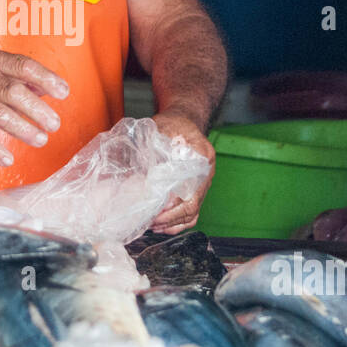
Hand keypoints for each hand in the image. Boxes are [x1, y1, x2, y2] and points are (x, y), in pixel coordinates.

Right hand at [0, 48, 68, 165]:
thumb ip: (16, 73)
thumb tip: (46, 88)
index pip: (24, 67)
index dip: (46, 79)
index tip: (64, 92)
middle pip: (14, 93)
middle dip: (38, 110)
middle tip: (54, 124)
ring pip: (0, 115)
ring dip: (23, 130)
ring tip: (40, 139)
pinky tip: (7, 159)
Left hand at [149, 111, 215, 234]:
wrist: (184, 120)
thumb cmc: (174, 123)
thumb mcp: (163, 128)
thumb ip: (154, 146)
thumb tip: (140, 168)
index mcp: (202, 159)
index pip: (193, 192)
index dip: (175, 207)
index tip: (157, 212)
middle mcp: (206, 175)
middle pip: (193, 207)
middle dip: (170, 219)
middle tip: (150, 222)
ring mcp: (202, 184)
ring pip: (193, 213)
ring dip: (173, 224)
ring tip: (153, 226)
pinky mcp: (194, 188)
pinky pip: (190, 211)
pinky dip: (177, 222)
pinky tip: (162, 225)